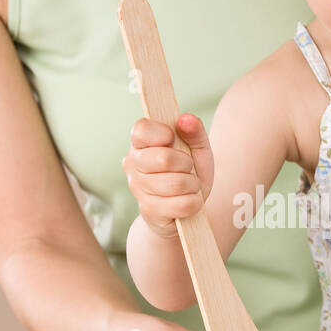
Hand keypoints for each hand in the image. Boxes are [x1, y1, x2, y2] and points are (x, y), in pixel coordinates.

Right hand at [123, 114, 214, 237]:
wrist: (184, 209)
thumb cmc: (188, 172)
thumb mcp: (197, 148)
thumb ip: (194, 131)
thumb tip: (186, 119)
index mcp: (140, 143)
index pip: (141, 130)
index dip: (162, 134)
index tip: (173, 139)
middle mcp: (132, 164)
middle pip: (163, 158)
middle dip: (186, 164)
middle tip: (187, 168)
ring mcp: (138, 189)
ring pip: (176, 184)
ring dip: (192, 185)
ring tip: (190, 185)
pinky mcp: (149, 211)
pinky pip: (182, 205)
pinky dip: (194, 202)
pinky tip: (189, 201)